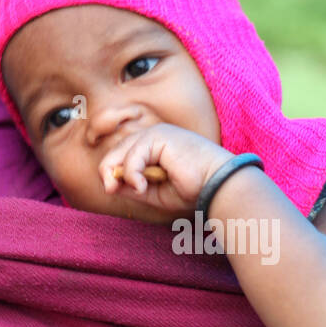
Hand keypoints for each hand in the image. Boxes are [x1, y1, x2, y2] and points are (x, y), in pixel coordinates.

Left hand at [98, 124, 231, 214]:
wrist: (217, 186)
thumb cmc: (191, 190)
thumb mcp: (154, 192)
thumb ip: (131, 186)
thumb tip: (109, 184)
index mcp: (152, 146)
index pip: (121, 155)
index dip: (110, 172)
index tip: (112, 190)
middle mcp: (152, 136)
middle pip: (116, 151)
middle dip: (108, 172)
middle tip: (111, 190)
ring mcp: (155, 134)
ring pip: (122, 154)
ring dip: (124, 176)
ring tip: (140, 189)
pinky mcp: (159, 136)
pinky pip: (132, 156)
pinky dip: (132, 173)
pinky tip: (142, 185)